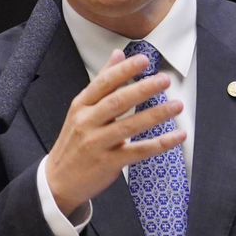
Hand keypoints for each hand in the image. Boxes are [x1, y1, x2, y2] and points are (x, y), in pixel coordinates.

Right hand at [46, 49, 185, 216]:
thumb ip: (102, 82)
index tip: (145, 60)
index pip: (103, 83)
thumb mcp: (82, 109)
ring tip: (177, 105)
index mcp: (81, 106)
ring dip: (156, 115)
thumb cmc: (74, 142)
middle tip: (165, 80)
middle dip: (143, 89)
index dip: (124, 71)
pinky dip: (160, 144)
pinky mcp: (108, 164)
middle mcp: (86, 123)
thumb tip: (118, 54)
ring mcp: (97, 144)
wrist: (58, 181)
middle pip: (117, 102)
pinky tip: (178, 136)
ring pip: (129, 126)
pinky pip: (138, 152)